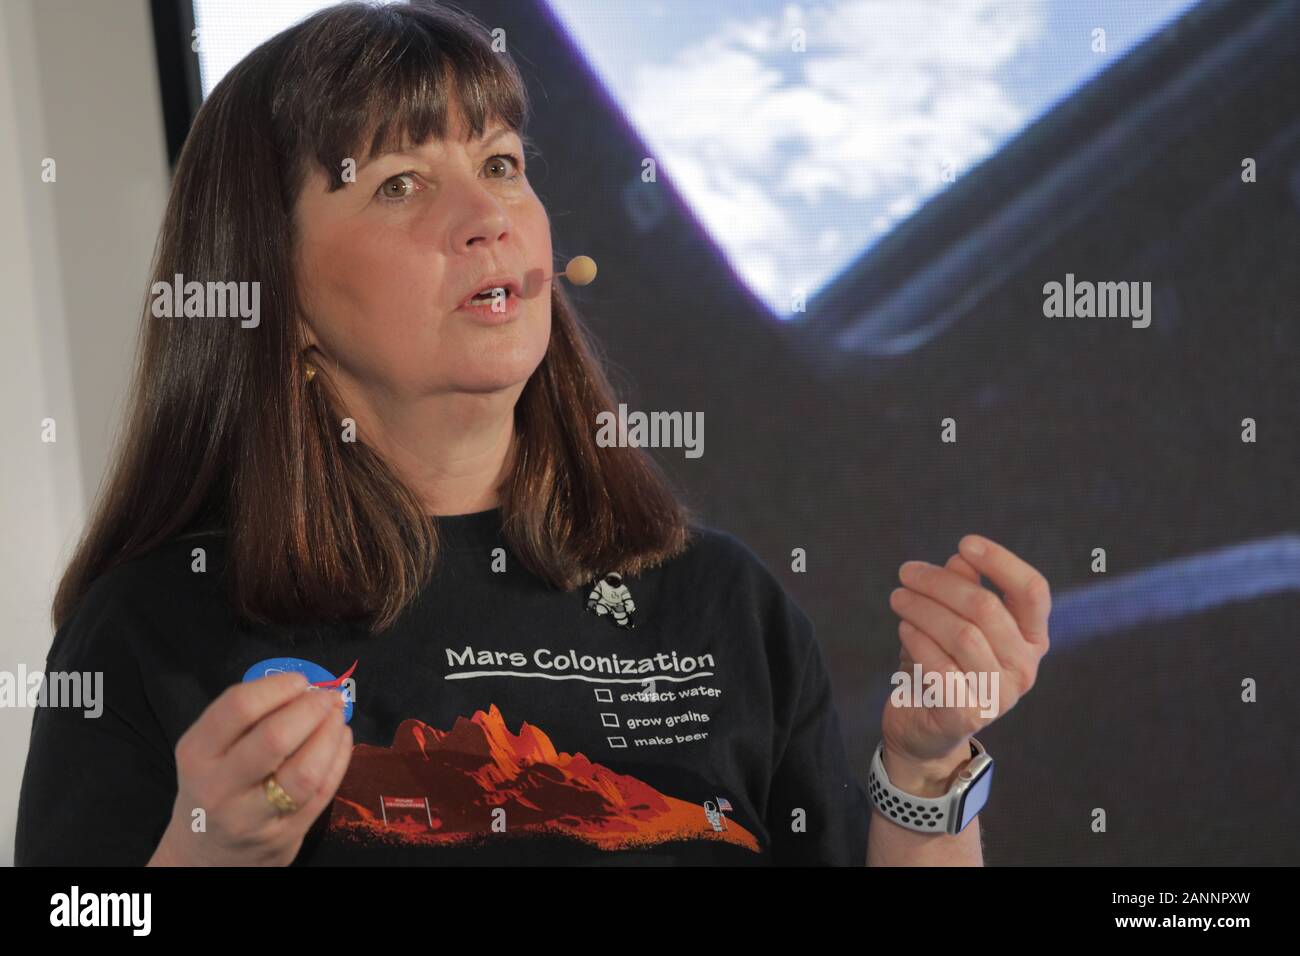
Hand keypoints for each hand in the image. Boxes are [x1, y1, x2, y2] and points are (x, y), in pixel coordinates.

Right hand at [148, 671, 352, 865]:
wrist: (204, 857)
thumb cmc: (212, 786)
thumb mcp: (208, 751)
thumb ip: (246, 719)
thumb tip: (304, 687)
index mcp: (197, 754)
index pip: (239, 708)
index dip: (277, 687)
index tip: (300, 681)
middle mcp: (220, 788)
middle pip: (275, 738)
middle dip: (311, 709)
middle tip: (327, 697)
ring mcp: (253, 818)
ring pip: (305, 772)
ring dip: (330, 735)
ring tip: (337, 716)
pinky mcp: (286, 837)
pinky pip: (323, 792)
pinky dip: (340, 758)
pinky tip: (341, 739)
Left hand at [881, 535, 1050, 788]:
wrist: (924, 729)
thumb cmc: (942, 664)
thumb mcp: (954, 622)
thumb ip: (963, 590)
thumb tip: (961, 559)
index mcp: (1032, 639)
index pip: (1032, 591)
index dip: (1001, 561)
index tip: (964, 542)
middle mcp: (1024, 668)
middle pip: (986, 607)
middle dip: (940, 583)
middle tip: (906, 573)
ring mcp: (999, 695)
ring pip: (961, 634)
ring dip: (922, 608)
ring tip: (898, 598)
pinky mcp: (967, 715)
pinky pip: (939, 666)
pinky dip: (917, 640)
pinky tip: (904, 629)